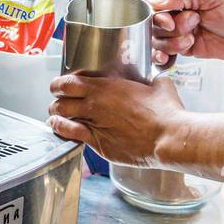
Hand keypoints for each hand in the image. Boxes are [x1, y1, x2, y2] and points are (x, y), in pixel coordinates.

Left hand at [48, 74, 185, 166]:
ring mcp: (94, 123)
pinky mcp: (98, 142)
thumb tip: (156, 81)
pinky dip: (62, 131)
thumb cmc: (166, 112)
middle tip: (59, 103)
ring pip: (61, 116)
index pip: (68, 82)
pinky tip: (61, 130)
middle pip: (60, 100)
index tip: (61, 86)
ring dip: (56, 116)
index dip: (59, 84)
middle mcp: (95, 103)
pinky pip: (70, 134)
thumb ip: (151, 81)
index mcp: (106, 86)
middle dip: (56, 101)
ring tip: (56, 118)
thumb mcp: (159, 86)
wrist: (168, 137)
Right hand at [148, 0, 223, 62]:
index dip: (157, 14)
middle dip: (171, 28)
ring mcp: (180, 30)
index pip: (154, 2)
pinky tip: (167, 57)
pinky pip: (166, 53)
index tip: (170, 21)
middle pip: (154, 23)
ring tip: (192, 38)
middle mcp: (178, 11)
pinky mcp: (185, 47)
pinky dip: (164, 56)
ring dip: (173, 42)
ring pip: (158, 39)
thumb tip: (155, 2)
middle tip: (193, 24)